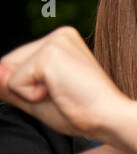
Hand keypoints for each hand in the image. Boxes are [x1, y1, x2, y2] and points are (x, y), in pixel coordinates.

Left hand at [0, 26, 134, 138]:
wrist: (109, 119)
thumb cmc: (81, 111)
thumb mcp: (37, 97)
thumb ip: (9, 85)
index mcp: (61, 41)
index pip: (16, 64)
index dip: (27, 88)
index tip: (62, 92)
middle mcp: (59, 35)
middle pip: (8, 64)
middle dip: (24, 88)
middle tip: (62, 94)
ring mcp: (55, 41)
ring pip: (9, 73)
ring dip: (28, 93)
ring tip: (62, 93)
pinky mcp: (50, 54)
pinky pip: (15, 82)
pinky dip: (31, 96)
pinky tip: (61, 92)